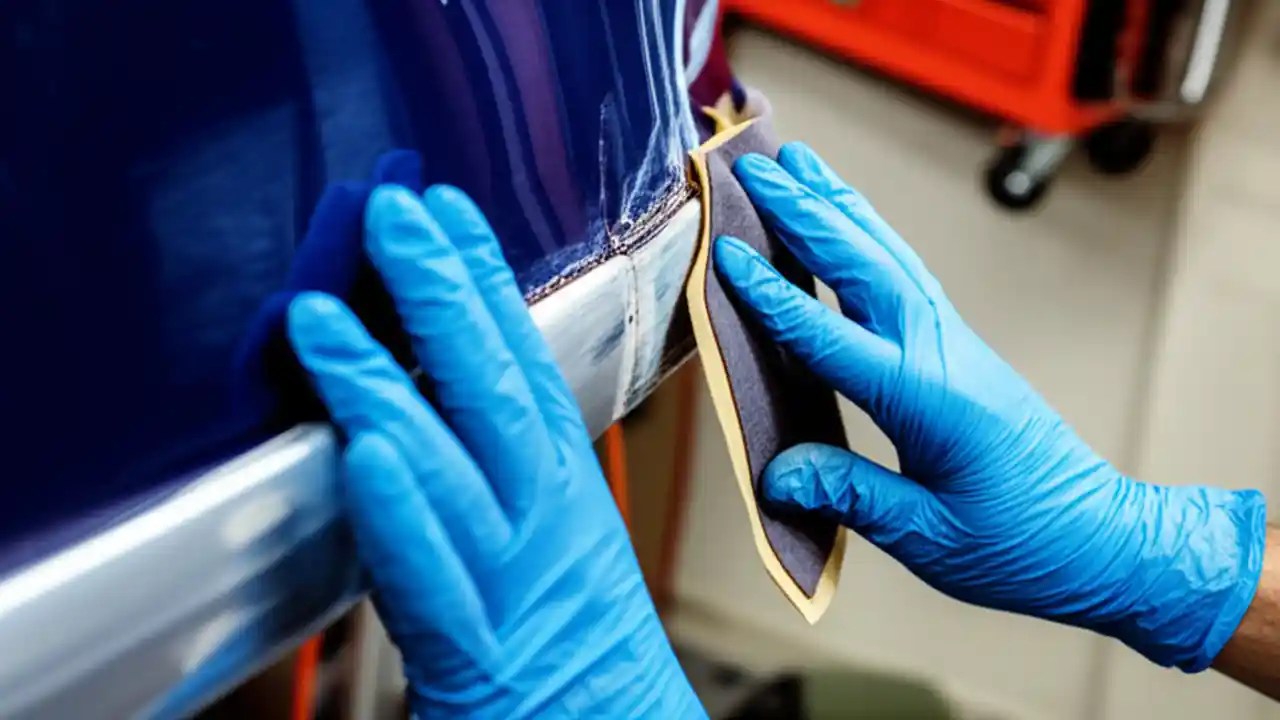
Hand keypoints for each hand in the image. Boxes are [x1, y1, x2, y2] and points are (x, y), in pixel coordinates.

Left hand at [287, 185, 702, 717]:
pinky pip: (431, 579)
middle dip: (443, 295)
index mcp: (565, 489)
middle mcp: (548, 520)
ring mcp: (516, 583)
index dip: (485, 283)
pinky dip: (400, 513)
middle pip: (496, 391)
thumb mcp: (558, 540)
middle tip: (394, 214)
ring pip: (452, 469)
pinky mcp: (478, 660)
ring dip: (386, 384)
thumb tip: (443, 402)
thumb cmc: (585, 653)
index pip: (525, 364)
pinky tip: (366, 451)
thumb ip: (508, 469)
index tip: (449, 212)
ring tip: (325, 316)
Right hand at [713, 142, 1265, 671]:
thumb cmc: (1022, 546)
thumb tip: (777, 475)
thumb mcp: (929, 538)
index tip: (727, 254)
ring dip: (838, 205)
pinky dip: (868, 234)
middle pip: (862, 265)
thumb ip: (851, 495)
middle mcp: (941, 352)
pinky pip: (903, 272)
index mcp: (927, 399)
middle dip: (804, 212)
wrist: (1101, 539)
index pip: (831, 337)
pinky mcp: (958, 347)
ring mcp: (953, 342)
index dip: (774, 297)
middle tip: (754, 166)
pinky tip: (846, 219)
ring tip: (798, 162)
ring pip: (886, 254)